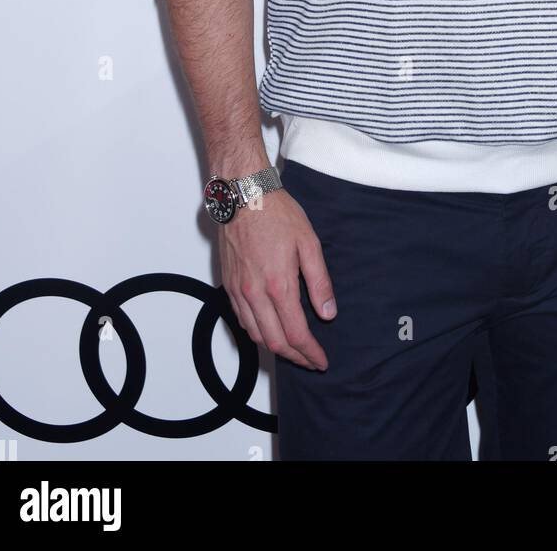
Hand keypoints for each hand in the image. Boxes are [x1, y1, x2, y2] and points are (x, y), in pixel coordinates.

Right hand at [219, 188, 335, 369]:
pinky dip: (256, 332)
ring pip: (255, 335)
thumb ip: (319, 281)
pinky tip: (268, 329)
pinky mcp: (228, 285)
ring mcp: (238, 290)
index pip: (296, 334)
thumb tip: (328, 312)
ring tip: (293, 349)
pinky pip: (241, 319)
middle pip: (274, 342)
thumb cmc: (276, 214)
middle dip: (295, 357)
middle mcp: (254, 293)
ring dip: (275, 348)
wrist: (243, 196)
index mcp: (278, 285)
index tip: (321, 361)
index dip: (310, 353)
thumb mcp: (308, 243)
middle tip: (311, 360)